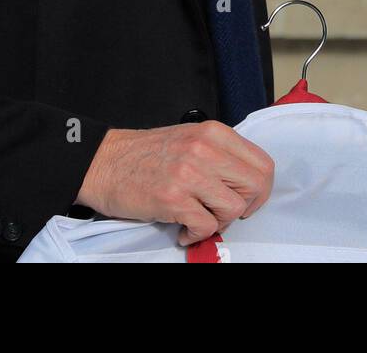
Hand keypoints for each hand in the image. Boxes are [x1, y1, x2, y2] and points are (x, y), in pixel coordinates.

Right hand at [75, 122, 273, 244]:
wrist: (104, 162)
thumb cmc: (145, 154)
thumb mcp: (190, 139)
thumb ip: (220, 154)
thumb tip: (246, 181)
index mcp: (213, 133)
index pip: (263, 163)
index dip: (261, 188)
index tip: (247, 198)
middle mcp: (205, 149)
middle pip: (255, 186)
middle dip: (245, 207)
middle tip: (224, 212)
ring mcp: (189, 174)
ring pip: (234, 209)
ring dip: (219, 221)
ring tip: (199, 218)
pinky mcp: (173, 199)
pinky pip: (206, 227)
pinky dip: (196, 235)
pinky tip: (183, 228)